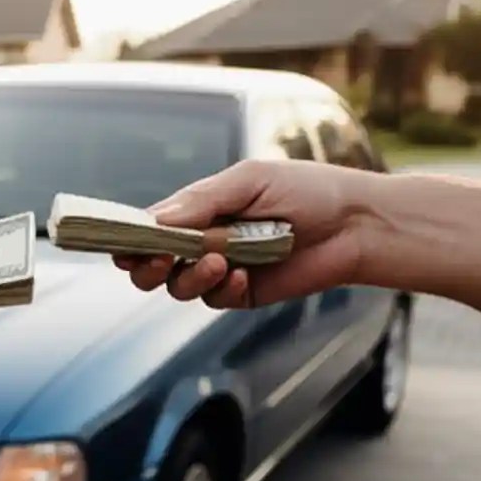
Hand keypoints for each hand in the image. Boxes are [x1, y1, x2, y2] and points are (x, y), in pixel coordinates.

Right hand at [114, 160, 371, 307]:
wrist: (357, 225)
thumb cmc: (307, 190)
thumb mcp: (251, 180)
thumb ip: (203, 200)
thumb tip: (156, 221)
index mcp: (196, 209)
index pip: (147, 227)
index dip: (128, 237)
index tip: (124, 243)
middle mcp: (200, 240)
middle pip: (148, 265)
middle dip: (146, 266)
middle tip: (162, 260)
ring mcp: (218, 269)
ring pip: (176, 287)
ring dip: (188, 277)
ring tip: (219, 261)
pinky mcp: (240, 294)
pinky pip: (212, 300)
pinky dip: (220, 289)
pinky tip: (242, 276)